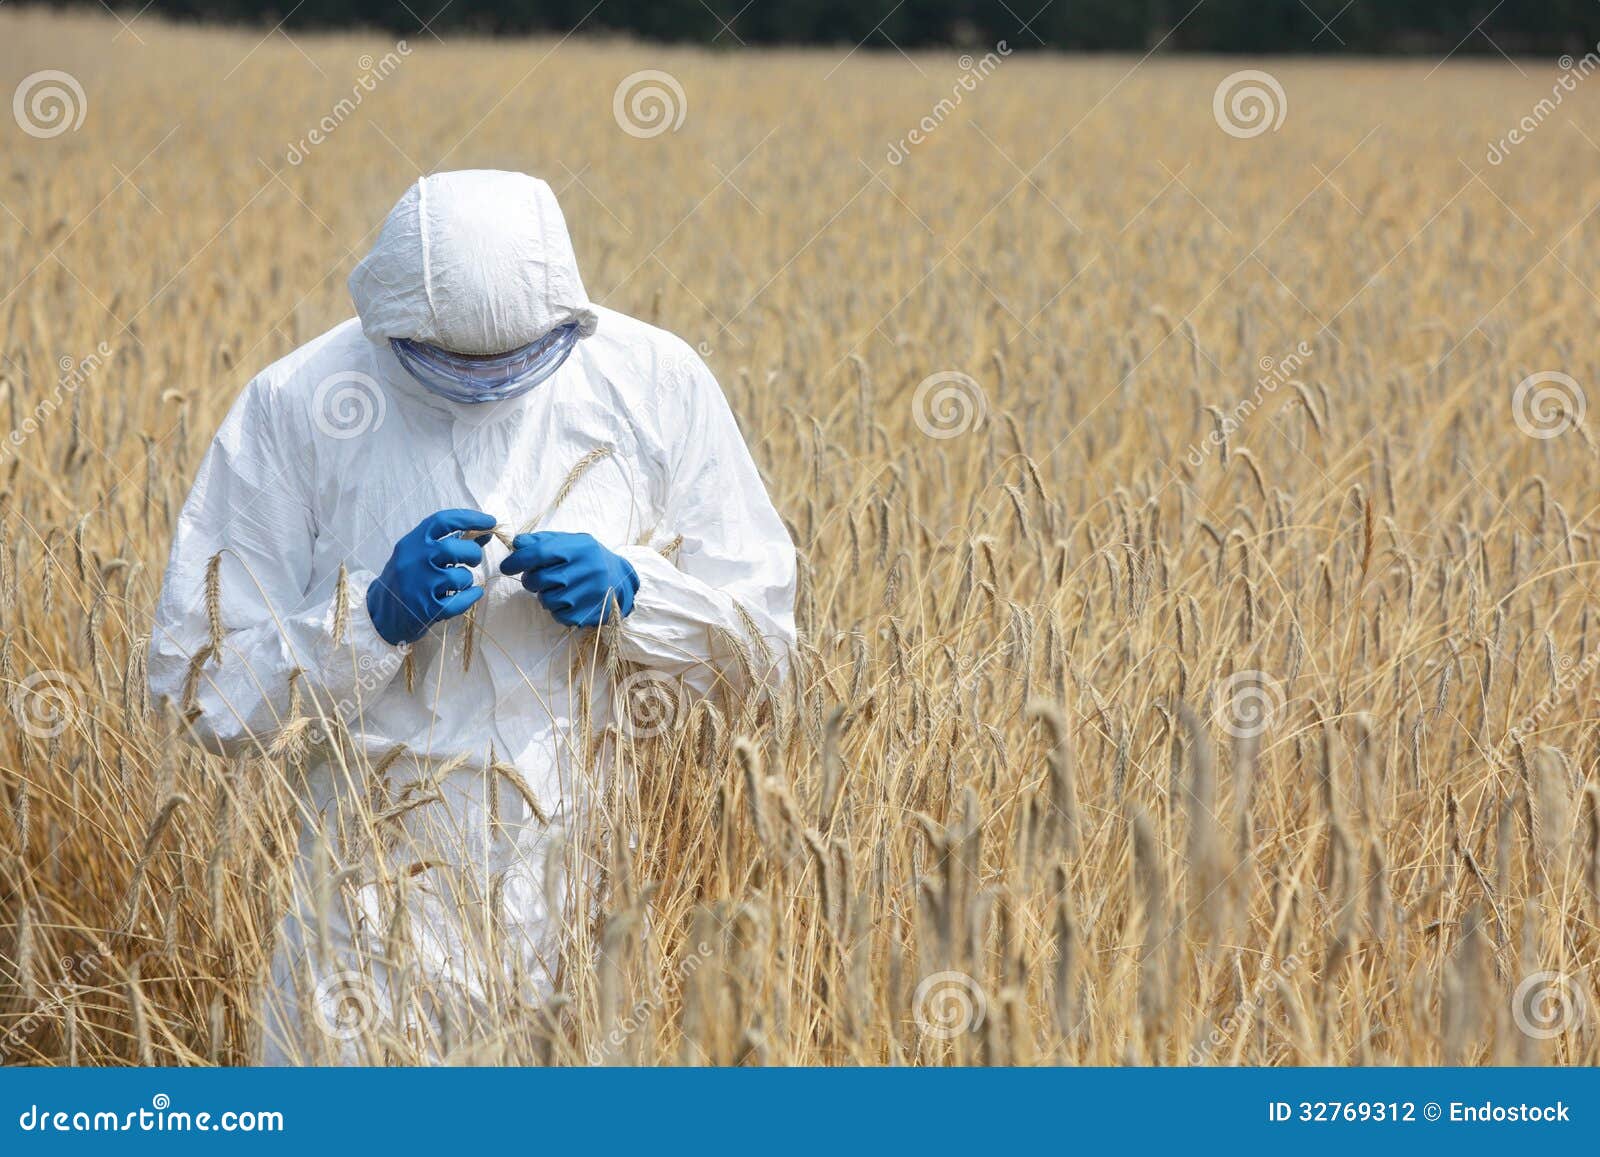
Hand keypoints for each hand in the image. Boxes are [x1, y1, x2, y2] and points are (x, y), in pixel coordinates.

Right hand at [366, 509, 496, 644]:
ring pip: (461, 577)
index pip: (443, 521)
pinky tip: (470, 595)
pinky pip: (462, 600)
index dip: (470, 518)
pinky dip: (471, 597)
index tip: (490, 521)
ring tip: (457, 584)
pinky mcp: (427, 609)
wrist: (381, 614)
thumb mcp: (420, 555)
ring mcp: (420, 586)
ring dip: (467, 580)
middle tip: (473, 560)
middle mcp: (414, 561)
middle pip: (455, 548)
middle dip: (473, 554)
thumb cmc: (407, 579)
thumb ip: (449, 542)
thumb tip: (485, 533)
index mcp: (412, 543)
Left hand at [500, 531, 639, 627]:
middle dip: (530, 580)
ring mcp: (588, 594)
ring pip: (546, 600)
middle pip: (539, 579)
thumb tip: (517, 543)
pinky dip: (557, 609)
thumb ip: (543, 541)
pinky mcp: (588, 613)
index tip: (507, 566)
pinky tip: (568, 600)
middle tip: (537, 577)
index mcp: (579, 548)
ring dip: (544, 595)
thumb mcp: (571, 542)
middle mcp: (586, 570)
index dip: (518, 560)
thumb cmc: (588, 558)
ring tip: (557, 588)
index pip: (539, 553)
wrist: (621, 579)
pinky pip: (558, 615)